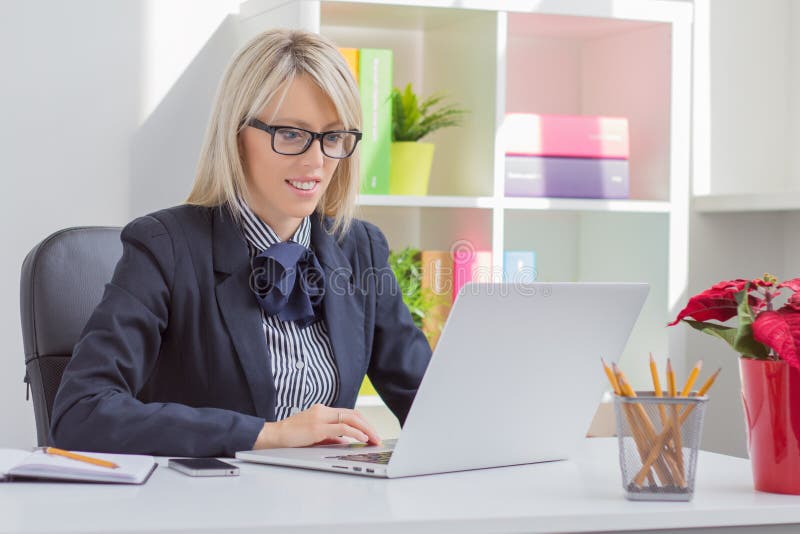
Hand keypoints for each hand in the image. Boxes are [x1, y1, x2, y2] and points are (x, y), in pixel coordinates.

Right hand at [253, 404, 381, 448]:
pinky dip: (354, 433)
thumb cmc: (291, 436)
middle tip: (377, 437)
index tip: (371, 433)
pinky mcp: (317, 427)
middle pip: (353, 414)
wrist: (273, 436)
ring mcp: (320, 417)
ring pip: (350, 419)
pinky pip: (341, 428)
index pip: (348, 413)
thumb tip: (345, 441)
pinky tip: (361, 438)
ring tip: (373, 439)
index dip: (362, 422)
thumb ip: (330, 436)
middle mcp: (322, 410)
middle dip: (367, 426)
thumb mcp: (314, 435)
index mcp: (322, 411)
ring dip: (365, 429)